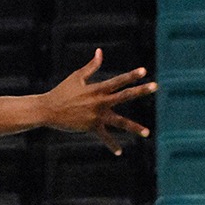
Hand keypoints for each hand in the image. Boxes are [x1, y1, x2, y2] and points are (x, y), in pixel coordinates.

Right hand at [41, 50, 155, 152]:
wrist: (48, 109)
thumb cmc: (62, 91)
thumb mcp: (77, 77)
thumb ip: (91, 66)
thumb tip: (100, 52)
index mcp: (97, 89)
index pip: (118, 80)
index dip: (131, 75)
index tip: (144, 71)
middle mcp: (100, 102)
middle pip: (125, 95)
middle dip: (140, 91)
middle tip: (156, 86)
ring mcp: (97, 116)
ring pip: (120, 122)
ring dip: (134, 127)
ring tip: (147, 133)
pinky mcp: (91, 127)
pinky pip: (104, 136)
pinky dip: (111, 144)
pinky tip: (119, 152)